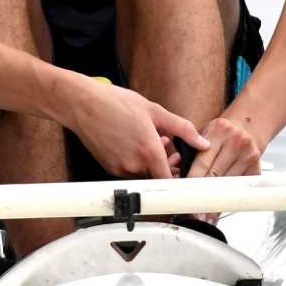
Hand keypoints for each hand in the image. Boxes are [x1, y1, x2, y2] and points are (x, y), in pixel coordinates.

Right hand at [69, 80, 209, 179]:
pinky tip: (135, 143)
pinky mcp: (109, 168)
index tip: (186, 176)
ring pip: (144, 174)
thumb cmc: (115, 103)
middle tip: (173, 153)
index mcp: (149, 152)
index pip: (170, 181)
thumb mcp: (155, 111)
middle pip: (158, 178)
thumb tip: (203, 142)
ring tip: (153, 142)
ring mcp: (119, 168)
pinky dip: (137, 162)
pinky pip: (129, 170)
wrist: (82, 104)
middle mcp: (134, 165)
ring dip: (152, 163)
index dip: (181, 180)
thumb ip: (183, 129)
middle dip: (168, 168)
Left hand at [182, 113, 264, 224]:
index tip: (183, 195)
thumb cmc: (220, 133)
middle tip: (192, 211)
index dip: (191, 181)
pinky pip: (240, 188)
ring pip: (228, 185)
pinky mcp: (257, 168)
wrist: (246, 128)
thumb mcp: (205, 133)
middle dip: (202, 194)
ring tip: (205, 214)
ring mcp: (249, 155)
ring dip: (216, 200)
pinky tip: (221, 206)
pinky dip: (229, 198)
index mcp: (219, 131)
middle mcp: (237, 141)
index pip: (202, 162)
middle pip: (215, 176)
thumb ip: (192, 150)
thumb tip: (177, 176)